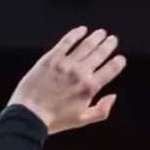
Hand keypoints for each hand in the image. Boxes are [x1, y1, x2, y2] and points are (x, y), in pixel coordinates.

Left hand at [9, 27, 125, 134]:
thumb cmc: (55, 120)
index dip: (118, 62)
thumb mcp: (82, 120)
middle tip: (112, 39)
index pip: (110, 70)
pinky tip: (82, 29)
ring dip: (95, 37)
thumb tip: (113, 96)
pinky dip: (76, 34)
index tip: (120, 58)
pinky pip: (66, 41)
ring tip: (101, 33)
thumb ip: (101, 110)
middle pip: (100, 53)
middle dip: (108, 45)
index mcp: (90, 88)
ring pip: (85, 45)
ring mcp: (66, 63)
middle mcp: (80, 72)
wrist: (29, 115)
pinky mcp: (51, 58)